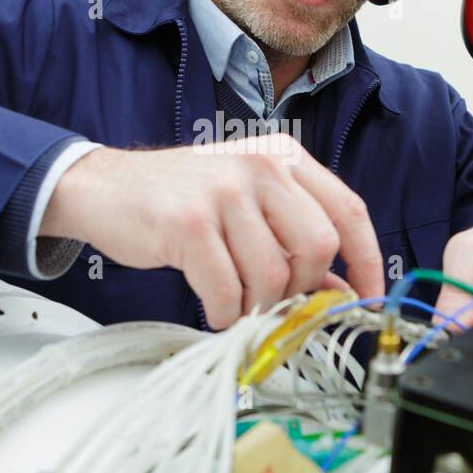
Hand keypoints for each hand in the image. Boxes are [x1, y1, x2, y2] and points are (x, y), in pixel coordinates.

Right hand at [40, 134, 385, 328]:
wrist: (103, 187)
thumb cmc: (180, 200)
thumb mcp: (246, 206)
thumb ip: (293, 238)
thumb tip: (338, 293)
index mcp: (284, 159)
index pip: (348, 211)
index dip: (368, 261)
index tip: (368, 299)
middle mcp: (260, 167)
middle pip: (318, 247)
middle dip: (301, 288)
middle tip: (272, 300)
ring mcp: (224, 192)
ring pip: (273, 276)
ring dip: (256, 306)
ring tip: (234, 302)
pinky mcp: (189, 223)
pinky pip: (228, 290)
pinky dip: (225, 313)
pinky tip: (213, 306)